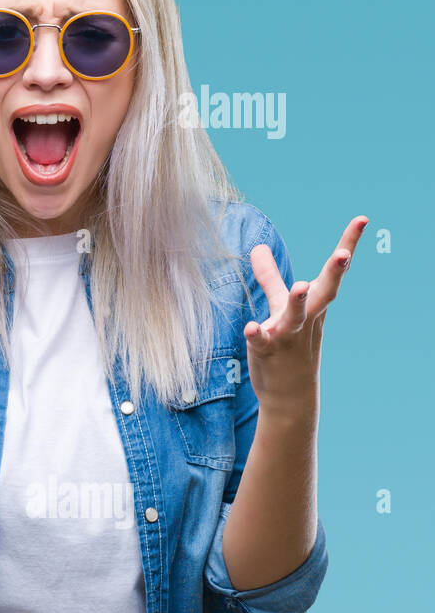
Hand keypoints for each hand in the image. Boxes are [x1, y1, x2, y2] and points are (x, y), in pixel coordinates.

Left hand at [243, 215, 367, 418]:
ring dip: (296, 301)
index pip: (332, 273)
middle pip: (323, 293)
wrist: (289, 393)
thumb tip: (260, 246)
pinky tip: (250, 326)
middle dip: (334, 274)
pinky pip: (262, 341)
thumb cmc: (289, 343)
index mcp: (313, 304)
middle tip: (345, 254)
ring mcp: (288, 335)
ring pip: (294, 316)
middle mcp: (305, 318)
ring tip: (300, 285)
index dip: (348, 245)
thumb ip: (269, 277)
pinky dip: (257, 333)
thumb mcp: (280, 307)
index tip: (362, 219)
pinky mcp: (267, 351)